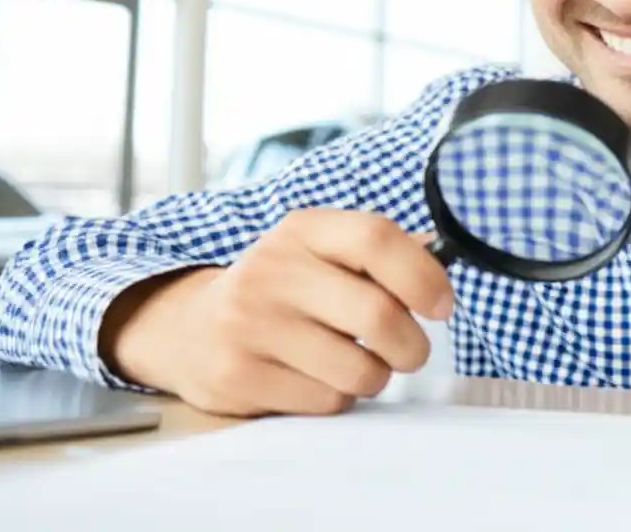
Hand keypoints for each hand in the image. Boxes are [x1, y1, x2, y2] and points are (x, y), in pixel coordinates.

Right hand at [101, 209, 452, 416]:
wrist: (189, 327)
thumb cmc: (281, 288)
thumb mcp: (321, 252)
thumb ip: (379, 254)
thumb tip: (441, 258)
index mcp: (303, 230)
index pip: (376, 238)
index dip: (423, 276)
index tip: (441, 306)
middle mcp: (272, 270)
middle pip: (378, 315)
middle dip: (412, 345)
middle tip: (410, 351)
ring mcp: (250, 324)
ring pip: (358, 370)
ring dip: (375, 376)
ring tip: (355, 363)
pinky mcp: (239, 376)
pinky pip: (326, 401)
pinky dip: (337, 397)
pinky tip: (314, 378)